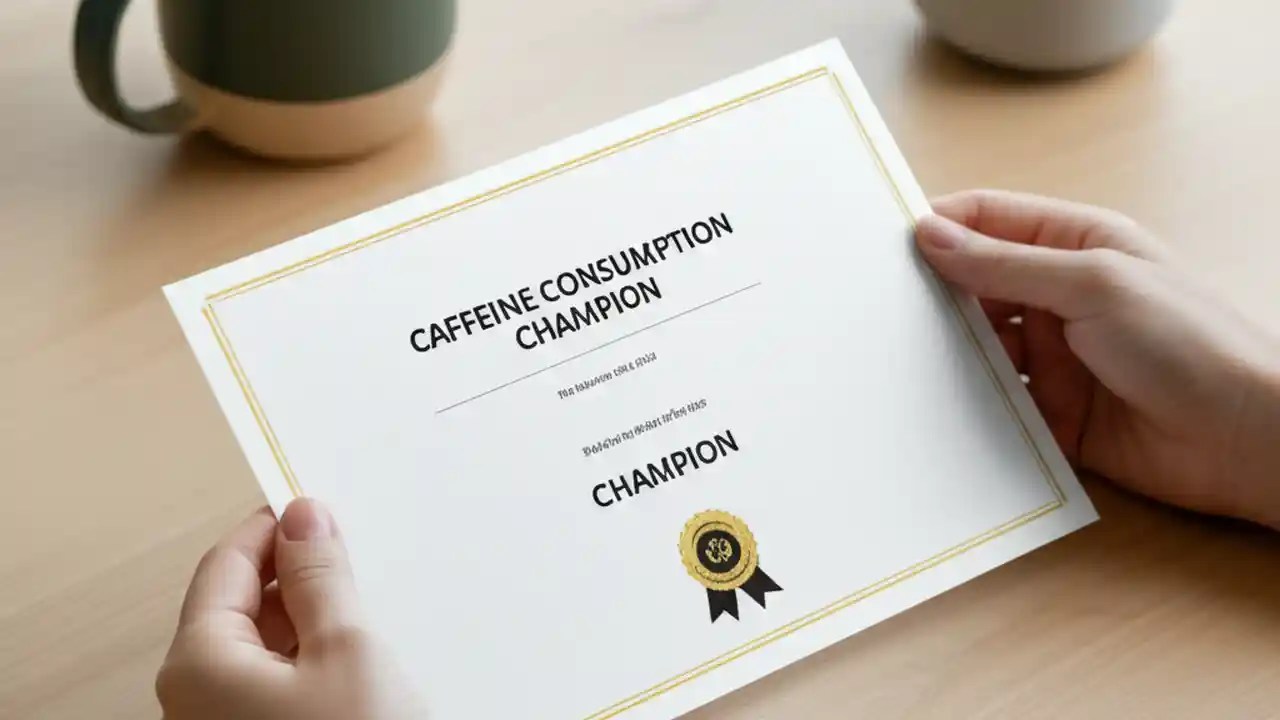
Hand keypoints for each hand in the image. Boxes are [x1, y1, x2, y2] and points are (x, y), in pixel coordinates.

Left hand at [156, 499, 421, 719]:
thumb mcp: (346, 650)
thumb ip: (319, 577)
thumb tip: (301, 519)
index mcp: (197, 662)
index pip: (227, 561)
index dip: (274, 525)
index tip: (319, 505)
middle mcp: (192, 696)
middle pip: (240, 605)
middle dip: (297, 575)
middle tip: (355, 559)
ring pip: (260, 648)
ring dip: (308, 623)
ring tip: (364, 619)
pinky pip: (273, 684)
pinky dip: (309, 663)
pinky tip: (355, 667)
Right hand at [915, 190, 1279, 528]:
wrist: (1245, 440)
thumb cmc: (1190, 343)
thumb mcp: (1094, 284)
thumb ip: (1006, 264)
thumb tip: (931, 234)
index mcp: (1077, 245)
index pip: (990, 220)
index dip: (939, 224)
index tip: (883, 242)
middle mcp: (1060, 296)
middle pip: (974, 284)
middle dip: (930, 293)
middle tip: (874, 306)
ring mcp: (1055, 357)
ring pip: (978, 346)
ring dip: (945, 352)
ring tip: (893, 358)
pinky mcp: (1051, 414)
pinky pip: (993, 405)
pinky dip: (966, 405)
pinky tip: (930, 407)